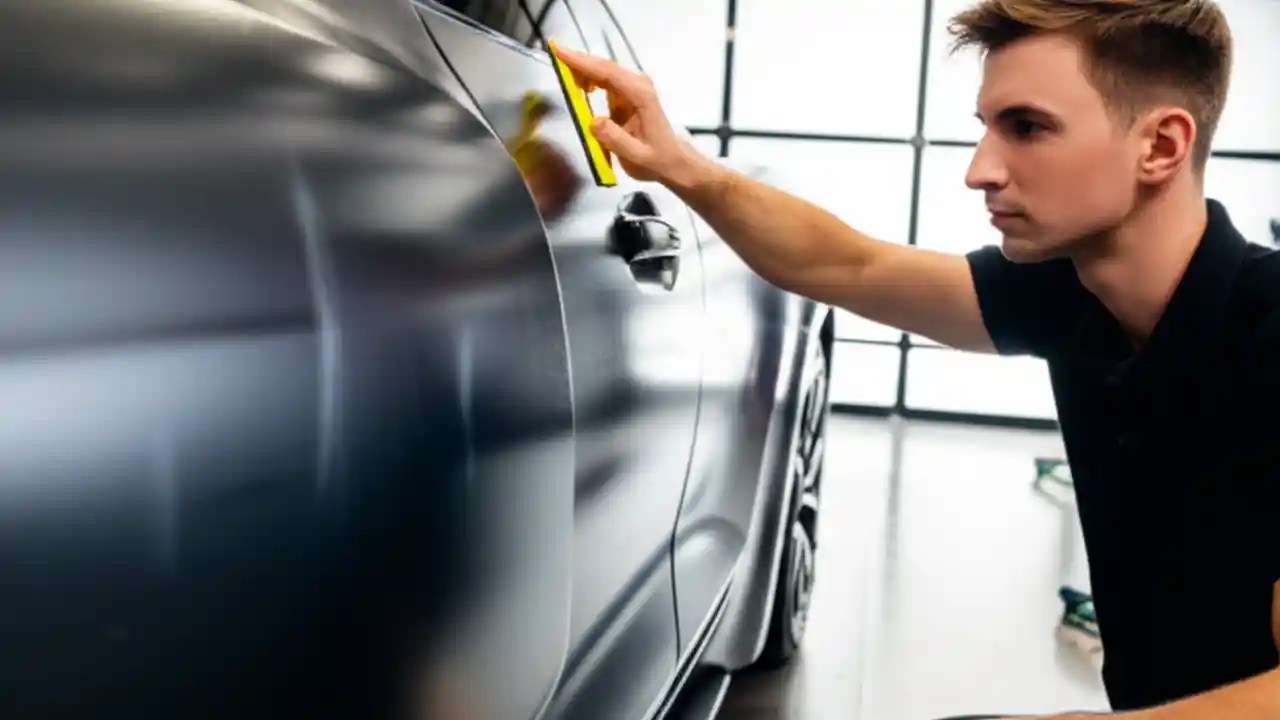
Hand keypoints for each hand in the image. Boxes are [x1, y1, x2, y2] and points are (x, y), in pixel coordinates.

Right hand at [549, 41, 708, 186]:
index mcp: (640, 96)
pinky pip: (604, 81)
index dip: (582, 62)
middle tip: (554, 55)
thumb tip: (593, 121)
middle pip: (604, 67)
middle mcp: (638, 85)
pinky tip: (579, 87)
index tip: (560, 52)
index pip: (607, 73)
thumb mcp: (636, 156)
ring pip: (602, 71)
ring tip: (562, 74)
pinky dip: (588, 80)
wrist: (672, 161)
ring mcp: (633, 88)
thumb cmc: (656, 159)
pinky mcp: (626, 94)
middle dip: (578, 60)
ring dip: (582, 70)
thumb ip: (614, 139)